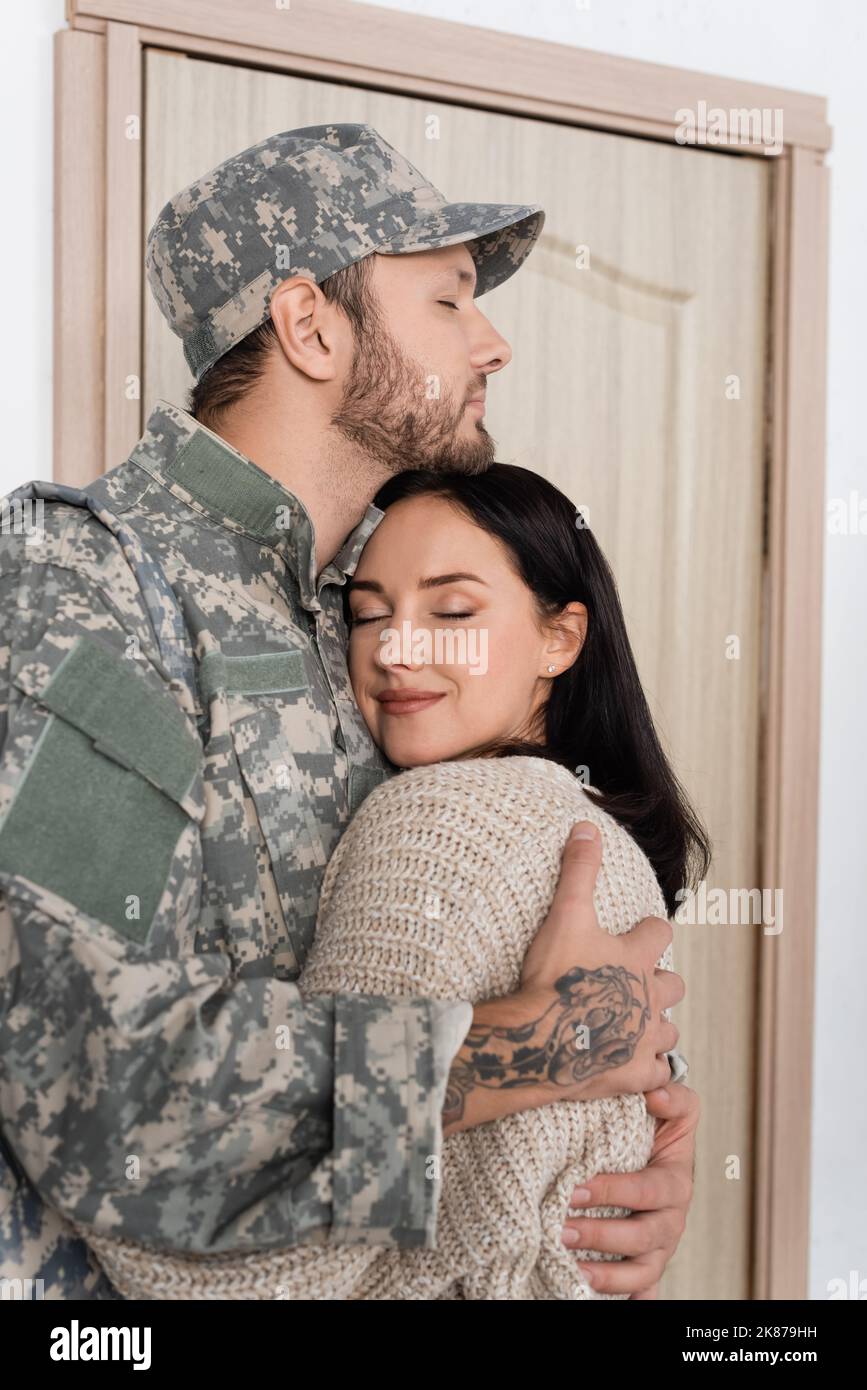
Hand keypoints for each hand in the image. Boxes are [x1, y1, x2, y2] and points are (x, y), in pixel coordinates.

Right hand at [519, 821, 683, 1100]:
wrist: (543, 1040)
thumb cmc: (555, 977)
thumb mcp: (566, 914)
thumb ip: (578, 870)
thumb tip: (587, 827)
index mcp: (637, 956)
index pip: (659, 933)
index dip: (649, 931)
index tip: (639, 931)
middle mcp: (650, 996)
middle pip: (673, 984)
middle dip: (659, 981)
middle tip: (634, 981)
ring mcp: (645, 1037)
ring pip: (670, 1030)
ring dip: (657, 1024)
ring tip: (636, 1023)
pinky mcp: (635, 1074)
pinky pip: (658, 1074)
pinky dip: (650, 1071)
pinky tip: (636, 1068)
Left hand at [560, 1080, 698, 1296]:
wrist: (657, 1147)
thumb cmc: (656, 1127)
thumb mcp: (672, 1108)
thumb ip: (671, 1097)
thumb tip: (655, 1093)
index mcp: (675, 1182)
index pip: (647, 1190)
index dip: (613, 1191)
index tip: (574, 1187)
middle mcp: (671, 1219)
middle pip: (642, 1237)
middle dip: (601, 1235)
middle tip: (561, 1228)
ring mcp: (659, 1248)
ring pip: (641, 1271)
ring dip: (606, 1275)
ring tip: (570, 1266)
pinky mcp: (648, 1266)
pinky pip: (643, 1291)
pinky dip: (626, 1299)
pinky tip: (592, 1296)